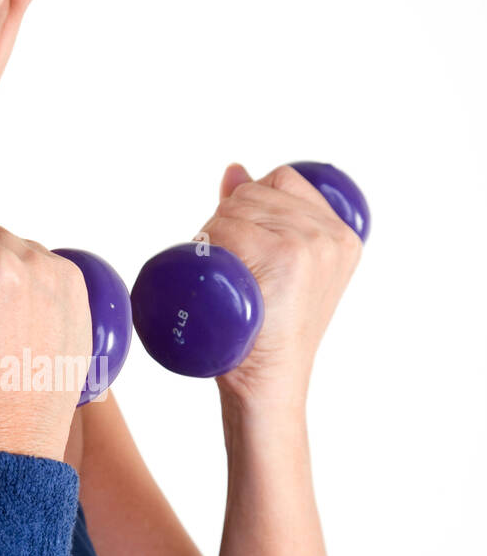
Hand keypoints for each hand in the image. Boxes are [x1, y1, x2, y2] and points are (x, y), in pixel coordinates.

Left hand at [198, 162, 363, 412]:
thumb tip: (234, 169)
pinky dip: (211, 247)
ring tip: (226, 281)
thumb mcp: (275, 268)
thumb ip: (261, 216)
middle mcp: (332, 235)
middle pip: (252, 193)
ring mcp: (311, 244)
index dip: (248, 207)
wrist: (268, 387)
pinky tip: (223, 279)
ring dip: (212, 237)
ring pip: (233, 210)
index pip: (280, 181)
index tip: (243, 248)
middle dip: (224, 223)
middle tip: (229, 273)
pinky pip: (228, 228)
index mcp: (343, 235)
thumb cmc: (264, 334)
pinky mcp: (287, 256)